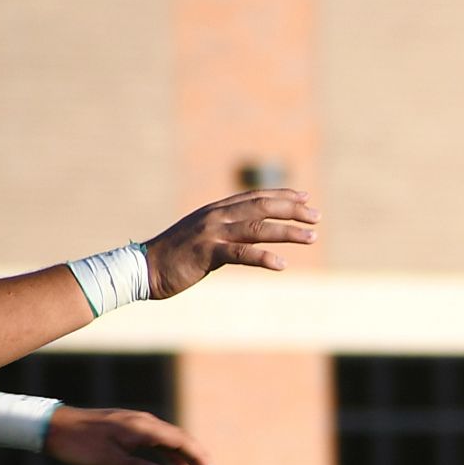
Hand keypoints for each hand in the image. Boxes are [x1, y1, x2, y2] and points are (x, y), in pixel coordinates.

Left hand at [44, 405, 215, 464]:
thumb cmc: (77, 443)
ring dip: (188, 463)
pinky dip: (173, 458)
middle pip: (182, 442)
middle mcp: (145, 423)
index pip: (182, 442)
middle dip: (200, 464)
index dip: (200, 460)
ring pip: (173, 443)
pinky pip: (161, 444)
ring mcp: (138, 426)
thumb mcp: (104, 459)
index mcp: (143, 428)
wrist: (52, 426)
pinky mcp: (131, 432)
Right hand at [142, 189, 318, 299]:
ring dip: (287, 232)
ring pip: (257, 228)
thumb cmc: (178, 256)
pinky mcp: (206, 254)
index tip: (305, 199)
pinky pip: (240, 254)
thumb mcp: (206, 238)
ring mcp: (211, 233)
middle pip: (261, 207)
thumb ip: (228, 232)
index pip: (255, 197)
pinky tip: (281, 265)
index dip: (282, 196)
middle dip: (292, 210)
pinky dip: (263, 258)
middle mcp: (216, 216)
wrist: (146, 268)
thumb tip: (252, 235)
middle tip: (317, 217)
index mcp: (216, 211)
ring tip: (311, 237)